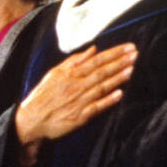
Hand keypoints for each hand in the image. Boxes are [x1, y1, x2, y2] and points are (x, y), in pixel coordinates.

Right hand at [13, 44, 136, 163]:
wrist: (31, 119)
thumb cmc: (43, 95)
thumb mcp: (55, 73)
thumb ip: (74, 60)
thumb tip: (93, 49)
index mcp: (71, 74)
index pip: (96, 60)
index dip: (114, 53)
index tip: (128, 47)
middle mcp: (76, 86)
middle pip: (101, 72)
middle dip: (119, 62)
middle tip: (135, 54)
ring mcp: (79, 101)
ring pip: (101, 87)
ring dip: (117, 78)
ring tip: (131, 69)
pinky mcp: (79, 117)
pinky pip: (96, 107)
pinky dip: (108, 101)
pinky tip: (120, 94)